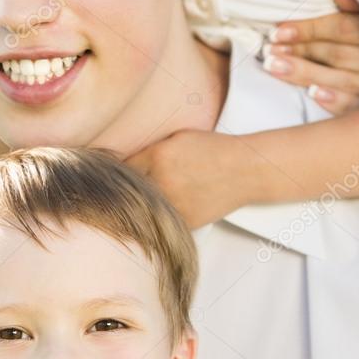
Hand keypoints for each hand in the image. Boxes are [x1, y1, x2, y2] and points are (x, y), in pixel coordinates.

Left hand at [127, 129, 250, 228]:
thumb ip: (150, 149)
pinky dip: (159, 217)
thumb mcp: (177, 138)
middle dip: (127, 188)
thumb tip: (125, 159)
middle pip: (129, 190)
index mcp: (157, 156)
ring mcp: (174, 203)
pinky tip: (160, 211)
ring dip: (142, 205)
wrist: (245, 170)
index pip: (121, 166)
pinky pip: (162, 220)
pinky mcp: (185, 220)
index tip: (113, 173)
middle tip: (120, 190)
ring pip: (144, 208)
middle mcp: (162, 180)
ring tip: (139, 202)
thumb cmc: (212, 149)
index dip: (118, 170)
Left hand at [263, 0, 358, 114]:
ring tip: (273, 67)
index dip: (309, 29)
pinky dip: (337, 100)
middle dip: (301, 51)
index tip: (277, 31)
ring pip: (344, 79)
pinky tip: (313, 95)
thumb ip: (358, 6)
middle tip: (268, 51)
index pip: (342, 29)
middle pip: (339, 54)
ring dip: (306, 73)